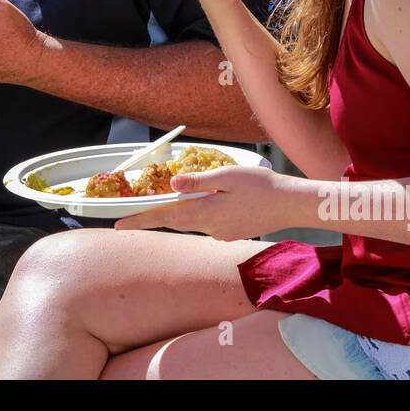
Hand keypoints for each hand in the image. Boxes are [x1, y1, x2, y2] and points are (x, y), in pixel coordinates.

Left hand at [115, 166, 301, 240]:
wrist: (291, 205)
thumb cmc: (261, 186)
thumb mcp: (227, 177)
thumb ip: (198, 182)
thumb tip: (172, 185)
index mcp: (205, 212)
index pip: (164, 217)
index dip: (140, 221)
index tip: (118, 226)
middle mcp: (210, 227)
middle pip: (175, 222)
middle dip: (154, 218)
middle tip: (132, 217)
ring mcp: (221, 233)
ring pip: (192, 222)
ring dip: (178, 215)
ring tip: (165, 205)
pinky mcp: (231, 232)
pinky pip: (208, 223)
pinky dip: (199, 215)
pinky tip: (208, 203)